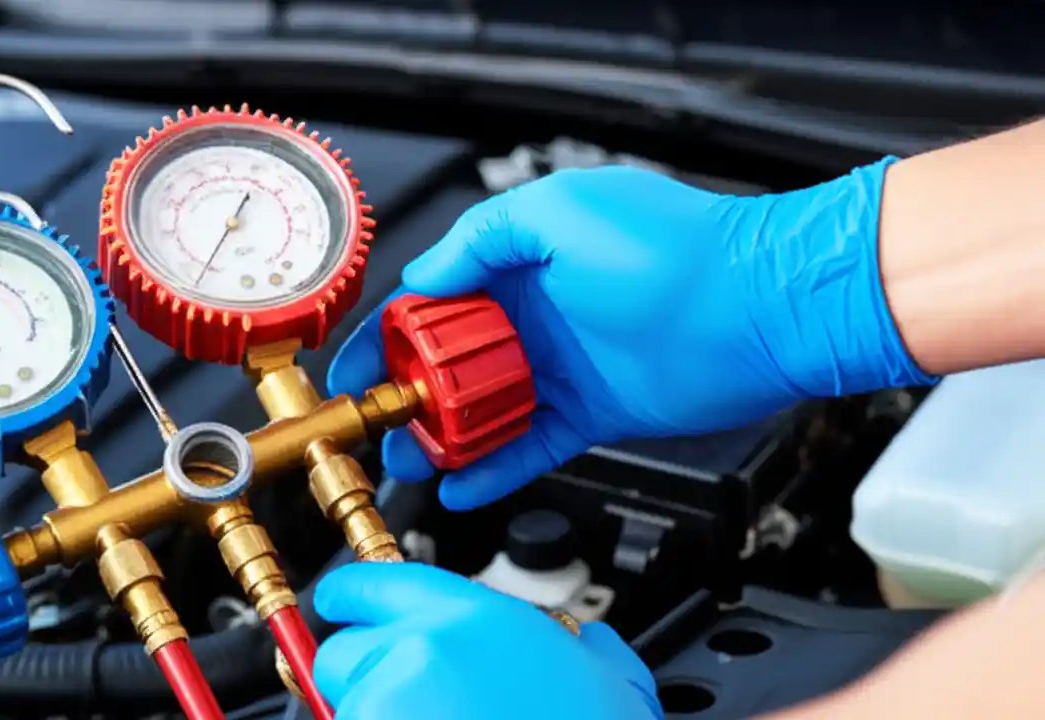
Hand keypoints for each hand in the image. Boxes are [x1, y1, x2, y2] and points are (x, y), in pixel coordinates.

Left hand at [313, 562, 661, 719]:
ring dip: (375, 714)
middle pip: (340, 650)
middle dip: (363, 673)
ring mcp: (389, 706)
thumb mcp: (609, 674)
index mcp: (469, 614)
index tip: (340, 602)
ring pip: (343, 705)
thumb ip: (580, 644)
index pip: (369, 582)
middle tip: (405, 696)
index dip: (349, 596)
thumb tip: (581, 645)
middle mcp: (418, 651)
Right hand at [328, 161, 931, 509]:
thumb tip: (424, 275)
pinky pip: (529, 445)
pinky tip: (461, 485)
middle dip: (406, 392)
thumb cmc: (672, 248)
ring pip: (483, 409)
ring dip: (444, 437)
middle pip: (449, 362)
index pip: (432, 301)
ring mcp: (562, 366)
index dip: (387, 333)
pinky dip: (494, 468)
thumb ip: (481, 239)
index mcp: (519, 261)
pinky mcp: (591, 413)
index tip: (353, 363)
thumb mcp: (559, 211)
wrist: (760, 307)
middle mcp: (535, 314)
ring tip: (411, 459)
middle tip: (377, 420)